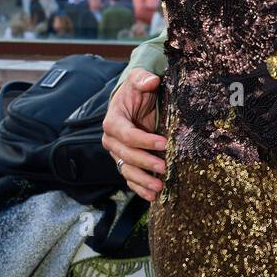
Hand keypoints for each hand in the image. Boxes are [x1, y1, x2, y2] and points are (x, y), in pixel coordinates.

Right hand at [102, 69, 166, 202]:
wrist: (134, 101)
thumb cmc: (137, 91)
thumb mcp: (139, 81)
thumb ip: (142, 79)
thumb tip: (151, 81)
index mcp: (113, 121)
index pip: (126, 135)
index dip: (144, 141)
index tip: (163, 143)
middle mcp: (112, 140)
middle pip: (126, 155)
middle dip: (145, 163)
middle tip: (164, 167)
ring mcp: (118, 153)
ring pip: (127, 170)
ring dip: (142, 181)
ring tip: (159, 188)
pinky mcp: (125, 162)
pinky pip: (130, 178)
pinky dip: (140, 189)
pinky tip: (153, 197)